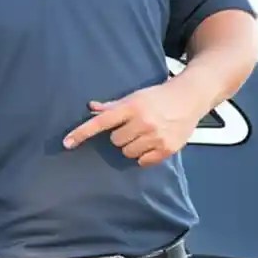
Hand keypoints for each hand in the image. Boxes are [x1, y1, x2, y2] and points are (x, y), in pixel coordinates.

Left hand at [62, 79, 207, 166]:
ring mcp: (156, 136)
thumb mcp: (134, 96)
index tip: (67, 143)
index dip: (82, 133)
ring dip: (132, 146)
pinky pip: (143, 161)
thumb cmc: (158, 96)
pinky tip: (153, 142)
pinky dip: (145, 155)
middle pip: (115, 141)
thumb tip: (91, 108)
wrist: (190, 97)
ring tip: (145, 133)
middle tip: (134, 126)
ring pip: (128, 153)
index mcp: (131, 107)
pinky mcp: (168, 149)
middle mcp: (143, 122)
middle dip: (121, 135)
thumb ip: (112, 106)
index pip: (100, 122)